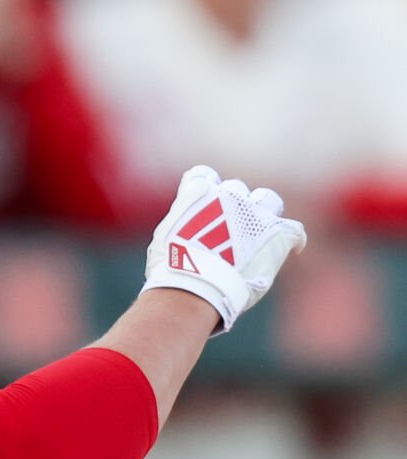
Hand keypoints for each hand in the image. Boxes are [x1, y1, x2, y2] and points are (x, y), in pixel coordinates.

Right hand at [141, 165, 307, 332]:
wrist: (196, 284)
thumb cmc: (171, 267)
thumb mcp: (163, 237)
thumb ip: (181, 225)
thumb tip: (185, 235)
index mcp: (198, 191)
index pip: (203, 174)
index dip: (205, 188)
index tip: (204, 203)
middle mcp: (229, 196)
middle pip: (237, 190)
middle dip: (234, 206)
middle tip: (229, 229)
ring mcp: (256, 213)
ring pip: (269, 201)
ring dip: (265, 214)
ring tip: (261, 234)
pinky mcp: (278, 234)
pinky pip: (294, 230)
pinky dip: (292, 239)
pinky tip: (291, 249)